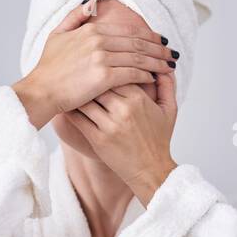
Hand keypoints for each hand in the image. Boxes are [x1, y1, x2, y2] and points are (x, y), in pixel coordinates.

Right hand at [12, 0, 173, 129]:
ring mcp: (102, 58)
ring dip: (157, 62)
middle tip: (172, 53)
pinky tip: (154, 78)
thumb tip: (91, 1)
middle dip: (158, 48)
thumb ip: (75, 17)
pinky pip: (132, 74)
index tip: (161, 40)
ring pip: (138, 58)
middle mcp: (98, 40)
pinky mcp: (103, 77)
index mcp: (91, 30)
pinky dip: (146, 75)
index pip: (128, 30)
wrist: (40, 91)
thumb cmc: (48, 68)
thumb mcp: (57, 35)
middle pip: (137, 43)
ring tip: (169, 66)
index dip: (148, 35)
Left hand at [64, 73, 178, 203]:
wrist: (151, 171)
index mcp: (139, 98)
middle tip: (77, 71)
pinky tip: (67, 104)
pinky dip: (71, 109)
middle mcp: (123, 109)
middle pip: (98, 82)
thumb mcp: (169, 110)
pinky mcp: (98, 139)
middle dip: (88, 77)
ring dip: (77, 92)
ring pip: (86, 99)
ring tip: (69, 85)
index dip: (105, 67)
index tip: (97, 65)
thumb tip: (163, 65)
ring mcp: (109, 125)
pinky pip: (78, 119)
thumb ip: (167, 85)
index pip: (116, 71)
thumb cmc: (159, 140)